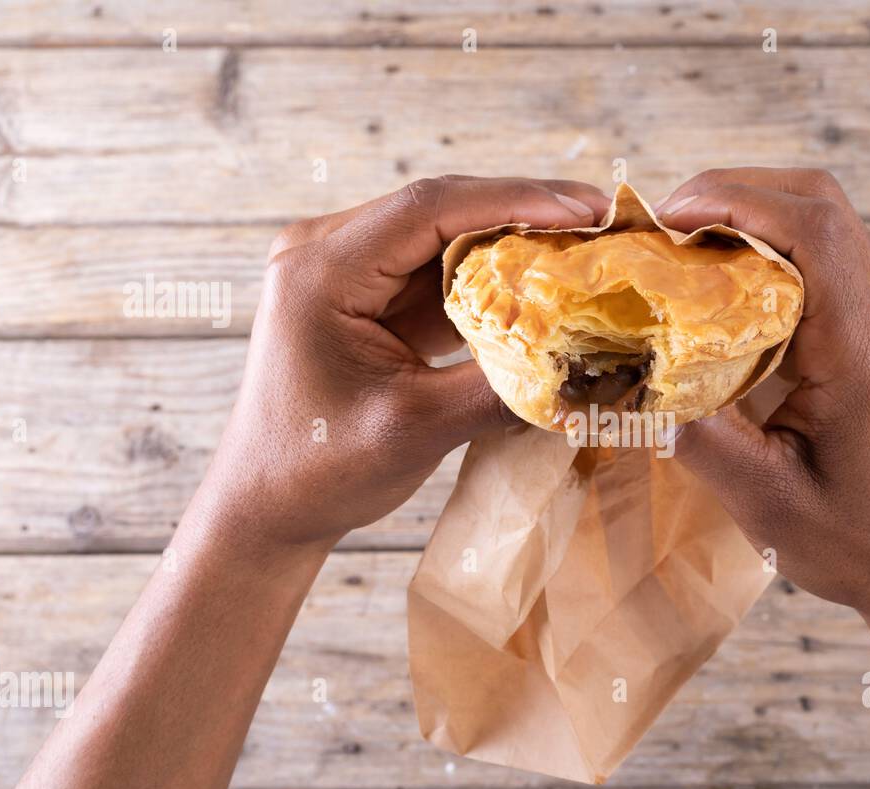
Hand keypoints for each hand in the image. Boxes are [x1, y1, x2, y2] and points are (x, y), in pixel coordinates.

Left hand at [197, 175, 609, 549]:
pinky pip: (440, 271)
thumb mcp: (416, 430)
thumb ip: (499, 392)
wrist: (265, 507)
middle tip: (603, 222)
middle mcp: (327, 253)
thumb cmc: (318, 471)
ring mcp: (347, 273)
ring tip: (587, 248)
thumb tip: (585, 368)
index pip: (430, 209)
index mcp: (320, 271)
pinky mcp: (368, 298)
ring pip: (447, 237)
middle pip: (442, 209)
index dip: (516, 200)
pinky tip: (544, 284)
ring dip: (514, 241)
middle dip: (526, 212)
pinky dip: (493, 277)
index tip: (585, 210)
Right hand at [658, 167, 869, 625]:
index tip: (666, 219)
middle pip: (819, 202)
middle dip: (733, 193)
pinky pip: (826, 259)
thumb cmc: (858, 543)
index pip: (813, 229)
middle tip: (661, 230)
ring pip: (823, 222)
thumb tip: (628, 380)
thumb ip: (698, 437)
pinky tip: (722, 287)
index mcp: (864, 352)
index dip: (735, 201)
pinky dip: (769, 251)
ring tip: (682, 250)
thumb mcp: (765, 501)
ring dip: (751, 217)